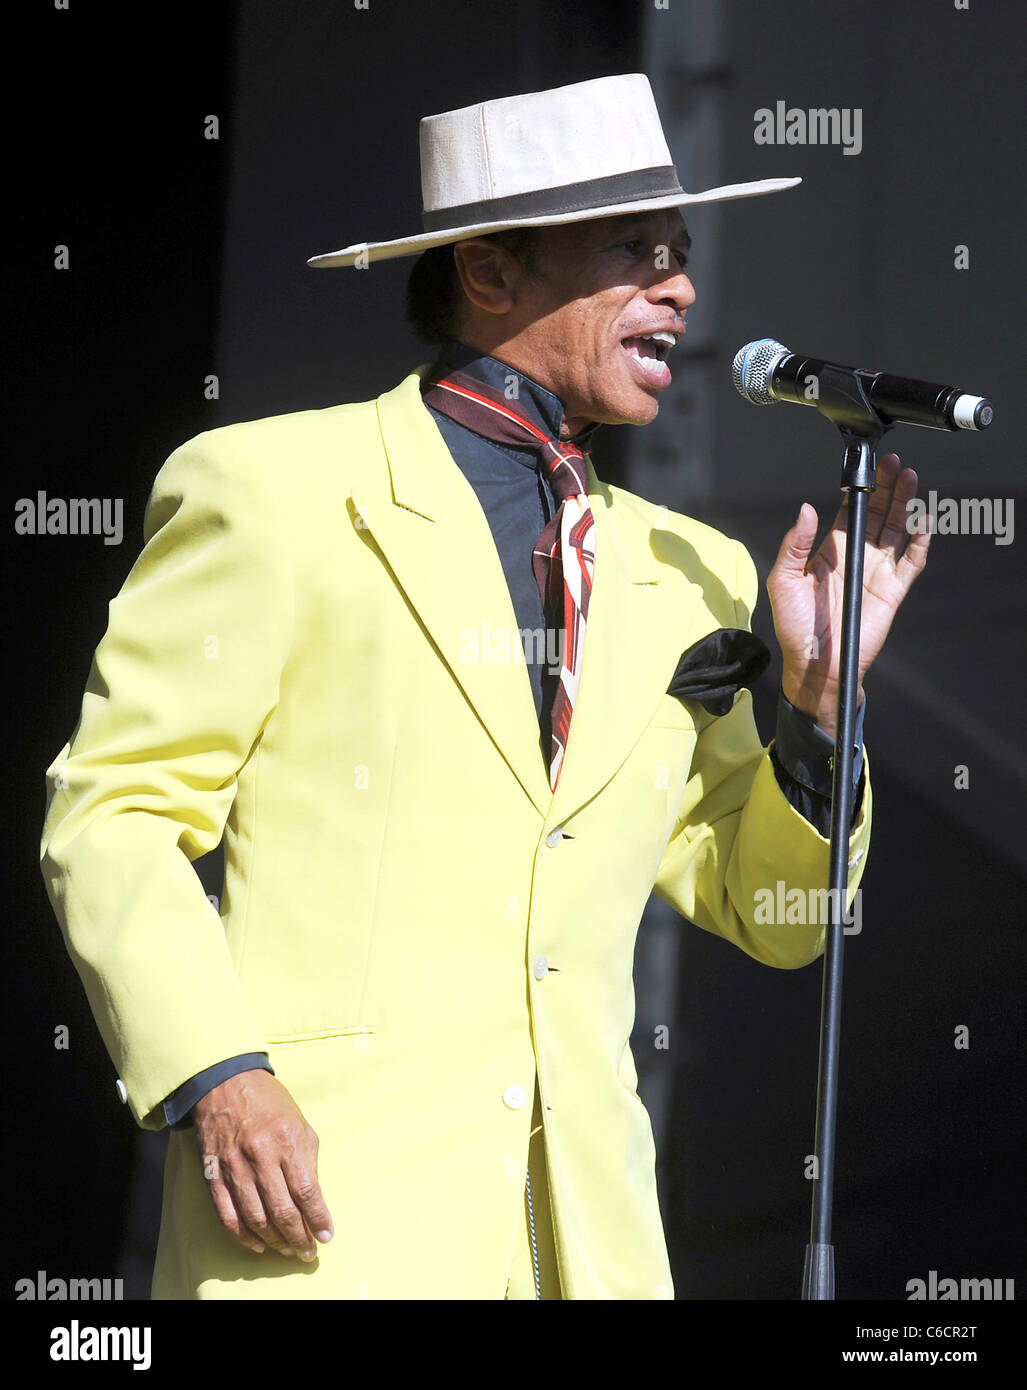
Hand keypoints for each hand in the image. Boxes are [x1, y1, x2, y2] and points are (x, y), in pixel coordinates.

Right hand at [191, 1069, 333, 1260]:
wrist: (225, 1084)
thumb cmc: (269, 1102)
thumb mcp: (299, 1123)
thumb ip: (307, 1160)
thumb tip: (313, 1199)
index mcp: (287, 1141)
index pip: (306, 1191)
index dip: (318, 1218)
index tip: (327, 1235)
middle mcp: (261, 1156)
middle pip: (282, 1210)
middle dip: (299, 1237)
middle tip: (309, 1251)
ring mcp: (235, 1168)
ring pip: (256, 1218)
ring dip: (275, 1241)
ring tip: (289, 1250)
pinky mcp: (213, 1175)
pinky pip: (228, 1216)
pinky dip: (244, 1236)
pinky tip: (259, 1244)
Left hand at [767, 453, 930, 737]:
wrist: (815, 665)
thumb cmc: (795, 627)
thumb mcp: (783, 581)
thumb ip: (793, 545)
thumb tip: (805, 510)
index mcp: (831, 551)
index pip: (851, 512)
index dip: (861, 489)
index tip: (869, 468)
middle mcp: (857, 557)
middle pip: (878, 515)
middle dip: (888, 488)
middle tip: (895, 464)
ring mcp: (877, 572)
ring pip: (897, 531)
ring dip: (905, 505)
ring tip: (911, 480)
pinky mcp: (893, 591)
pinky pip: (912, 563)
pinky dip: (921, 543)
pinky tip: (924, 522)